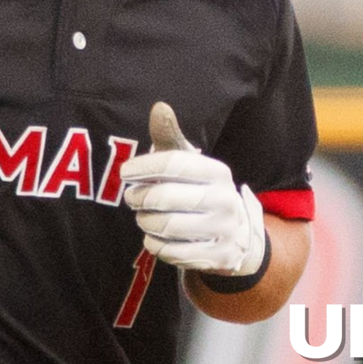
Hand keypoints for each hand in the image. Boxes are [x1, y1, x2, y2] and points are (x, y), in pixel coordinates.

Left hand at [119, 102, 266, 275]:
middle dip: (140, 199)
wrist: (237, 235)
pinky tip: (155, 238)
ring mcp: (224, 231)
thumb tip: (159, 107)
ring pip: (166, 227)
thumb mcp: (189, 164)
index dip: (143, 167)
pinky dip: (155, 245)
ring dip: (145, 223)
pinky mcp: (218, 256)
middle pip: (165, 198)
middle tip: (133, 199)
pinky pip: (172, 252)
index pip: (174, 163)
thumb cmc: (200, 192)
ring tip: (144, 218)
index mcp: (218, 172)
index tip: (126, 173)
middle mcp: (225, 201)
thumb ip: (170, 138)